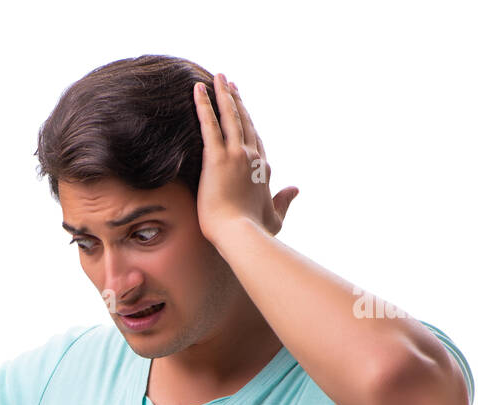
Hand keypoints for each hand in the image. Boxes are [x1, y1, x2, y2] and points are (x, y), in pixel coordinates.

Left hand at [192, 74, 298, 247]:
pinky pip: (210, 124)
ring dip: (223, 95)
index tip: (244, 110)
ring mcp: (236, 155)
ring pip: (230, 117)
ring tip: (217, 78)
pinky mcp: (217, 158)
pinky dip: (204, 105)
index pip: (256, 141)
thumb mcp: (275, 217)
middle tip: (229, 84)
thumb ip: (284, 202)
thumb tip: (296, 189)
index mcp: (263, 170)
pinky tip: (199, 90)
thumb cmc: (255, 232)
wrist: (241, 235)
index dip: (250, 124)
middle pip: (244, 122)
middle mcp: (252, 157)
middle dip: (236, 101)